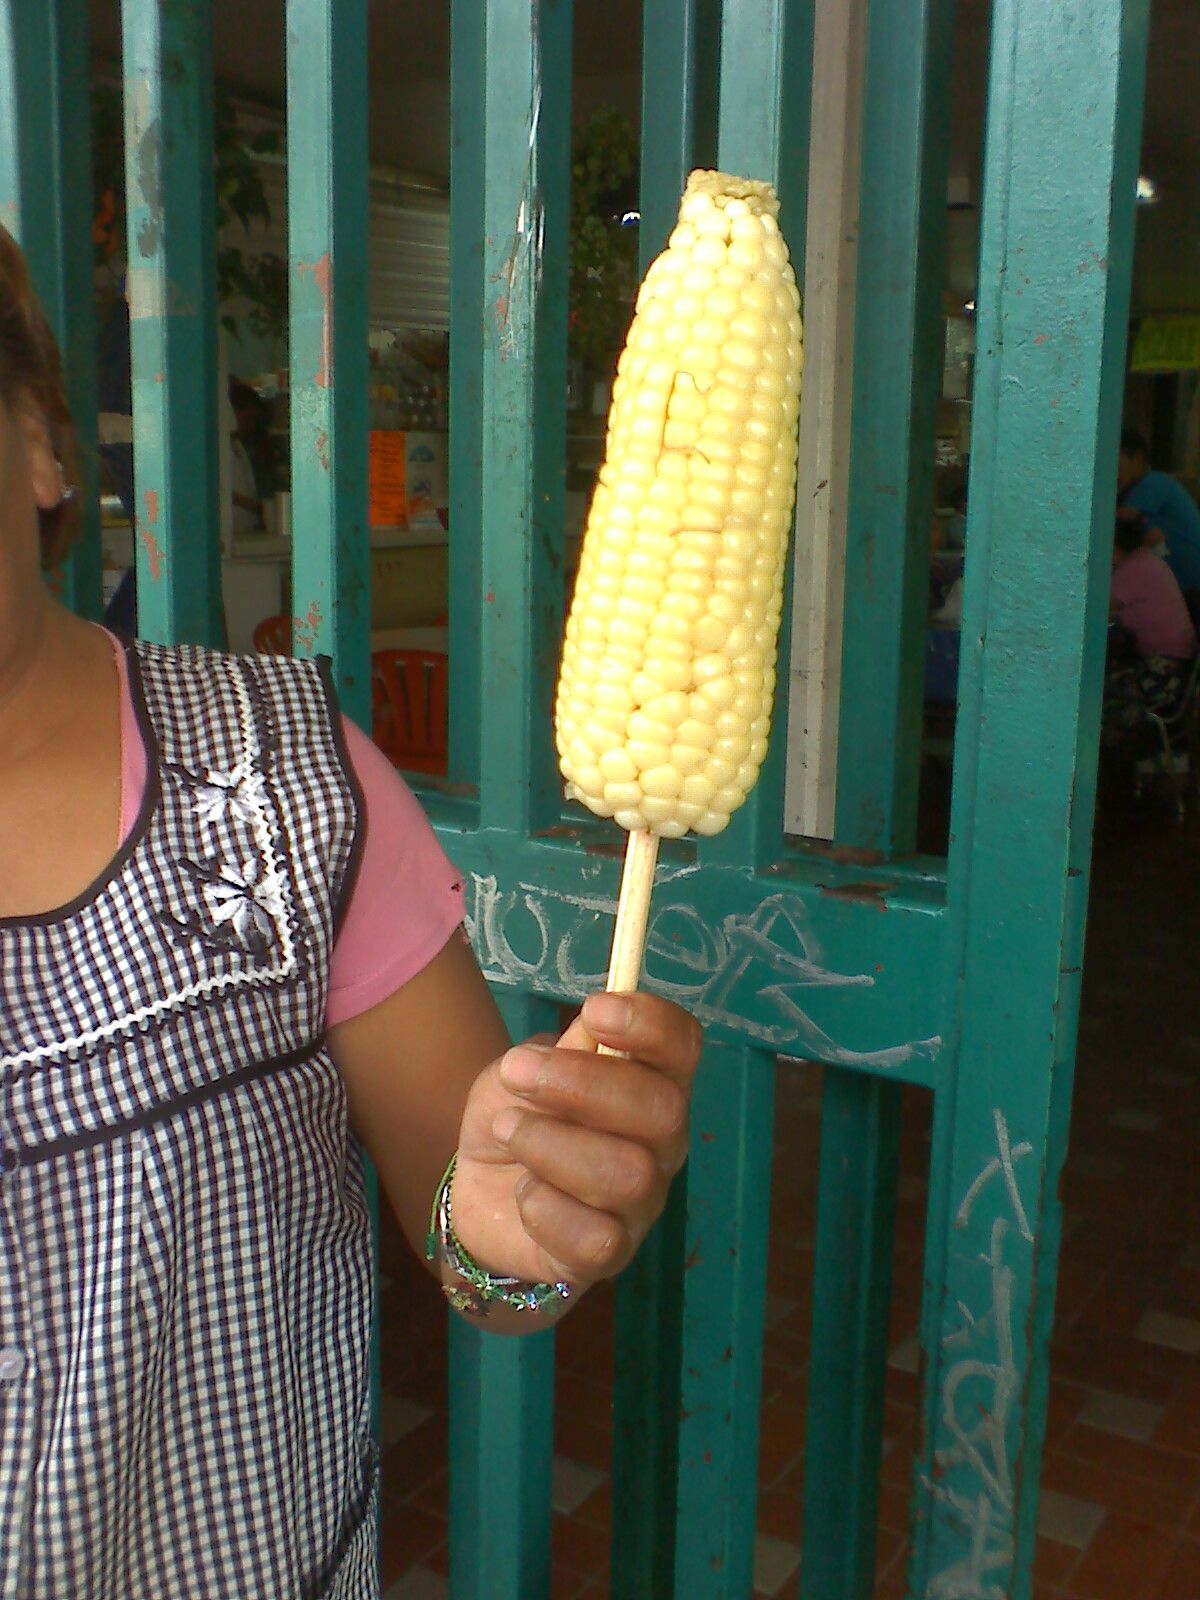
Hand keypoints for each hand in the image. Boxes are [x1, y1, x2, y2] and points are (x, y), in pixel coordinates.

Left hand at [448, 992, 701, 1293]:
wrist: (478, 1186)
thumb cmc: (518, 1113)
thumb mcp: (526, 1067)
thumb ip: (562, 1048)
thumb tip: (591, 1027)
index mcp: (651, 1081)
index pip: (683, 1046)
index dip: (651, 1025)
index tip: (594, 1010)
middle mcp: (662, 1143)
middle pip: (664, 1109)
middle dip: (585, 1084)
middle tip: (517, 1071)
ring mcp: (641, 1202)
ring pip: (629, 1175)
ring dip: (552, 1145)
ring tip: (506, 1129)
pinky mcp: (609, 1254)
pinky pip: (597, 1237)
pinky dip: (547, 1208)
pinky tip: (524, 1192)